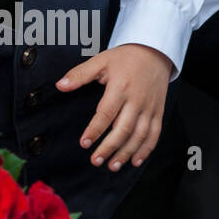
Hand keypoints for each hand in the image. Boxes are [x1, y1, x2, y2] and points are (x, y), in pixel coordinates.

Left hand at [56, 43, 170, 171]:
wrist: (154, 52)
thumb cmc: (125, 58)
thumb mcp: (101, 60)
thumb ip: (80, 74)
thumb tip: (60, 85)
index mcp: (120, 87)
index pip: (106, 112)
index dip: (95, 130)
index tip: (84, 143)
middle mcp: (136, 100)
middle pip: (123, 128)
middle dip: (109, 147)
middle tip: (96, 161)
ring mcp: (149, 107)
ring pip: (140, 135)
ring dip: (126, 152)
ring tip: (113, 166)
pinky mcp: (158, 112)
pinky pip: (154, 133)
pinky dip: (146, 149)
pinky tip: (135, 161)